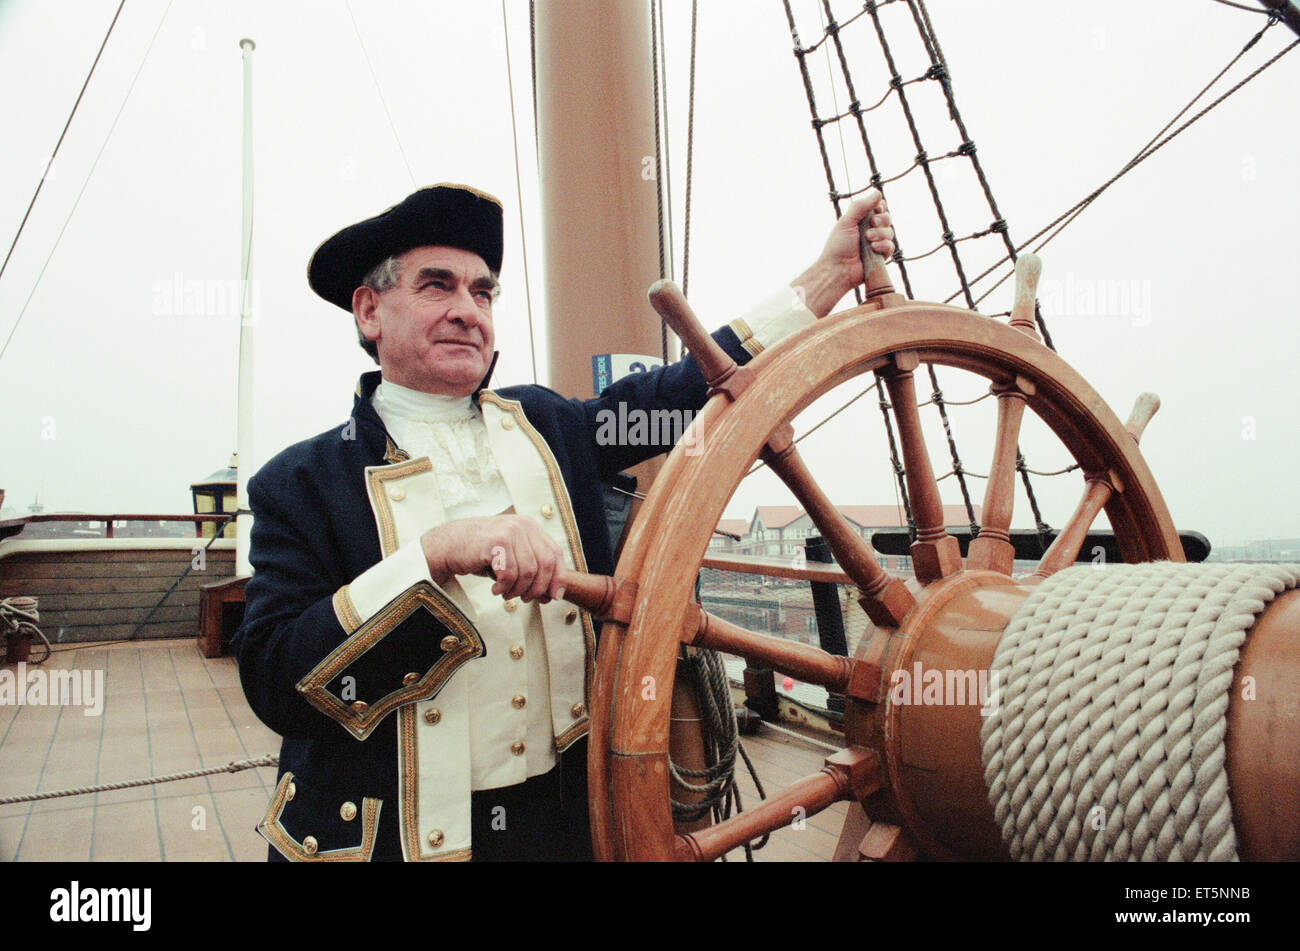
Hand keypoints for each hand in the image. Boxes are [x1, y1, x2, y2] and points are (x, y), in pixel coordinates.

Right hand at [421, 515, 567, 602]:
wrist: (446, 546)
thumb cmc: (479, 554)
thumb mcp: (511, 556)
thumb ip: (531, 567)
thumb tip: (553, 594)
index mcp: (530, 527)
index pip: (555, 553)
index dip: (558, 578)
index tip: (554, 596)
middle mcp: (523, 525)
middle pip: (546, 565)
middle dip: (537, 588)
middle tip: (525, 599)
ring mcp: (510, 531)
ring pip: (528, 572)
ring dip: (518, 590)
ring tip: (506, 593)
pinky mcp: (496, 541)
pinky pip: (510, 574)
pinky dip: (504, 587)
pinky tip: (495, 589)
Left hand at [791, 189, 893, 317]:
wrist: (838, 269)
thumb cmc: (838, 246)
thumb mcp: (847, 221)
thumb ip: (861, 206)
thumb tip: (878, 193)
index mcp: (862, 220)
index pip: (879, 207)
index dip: (879, 207)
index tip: (873, 211)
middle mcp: (871, 230)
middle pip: (887, 217)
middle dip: (881, 220)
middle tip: (870, 225)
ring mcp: (877, 243)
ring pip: (890, 231)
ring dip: (880, 234)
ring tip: (867, 240)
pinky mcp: (881, 256)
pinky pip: (891, 246)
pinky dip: (883, 246)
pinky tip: (873, 249)